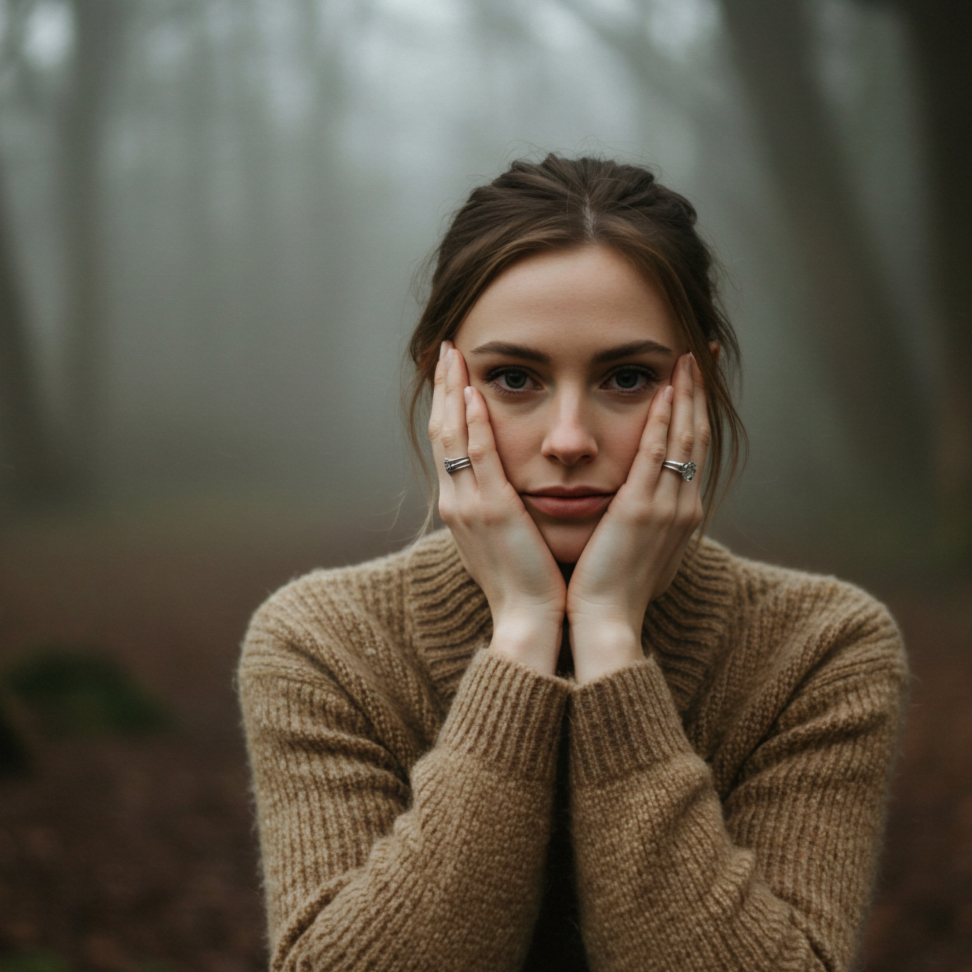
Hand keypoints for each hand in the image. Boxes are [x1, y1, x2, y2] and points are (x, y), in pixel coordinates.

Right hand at [429, 342, 565, 675]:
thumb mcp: (508, 540)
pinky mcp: (492, 511)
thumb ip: (503, 510)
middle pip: (442, 431)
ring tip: (454, 354)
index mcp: (461, 508)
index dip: (449, 406)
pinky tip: (475, 393)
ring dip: (453, 391)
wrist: (528, 622)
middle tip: (446, 349)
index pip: (449, 445)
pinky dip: (473, 422)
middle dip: (443, 388)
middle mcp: (456, 502)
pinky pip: (478, 456)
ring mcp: (469, 506)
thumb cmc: (527, 584)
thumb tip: (509, 489)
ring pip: (452, 436)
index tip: (453, 374)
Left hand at [566, 353, 709, 683]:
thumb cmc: (611, 589)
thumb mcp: (633, 547)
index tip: (695, 378)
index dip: (695, 411)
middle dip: (699, 391)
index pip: (691, 450)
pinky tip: (665, 392)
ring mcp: (666, 508)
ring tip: (686, 358)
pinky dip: (664, 421)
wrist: (604, 622)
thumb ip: (637, 517)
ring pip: (684, 439)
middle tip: (702, 353)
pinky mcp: (642, 511)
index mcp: (679, 513)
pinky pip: (658, 456)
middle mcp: (682, 505)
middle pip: (697, 435)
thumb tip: (631, 501)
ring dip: (685, 395)